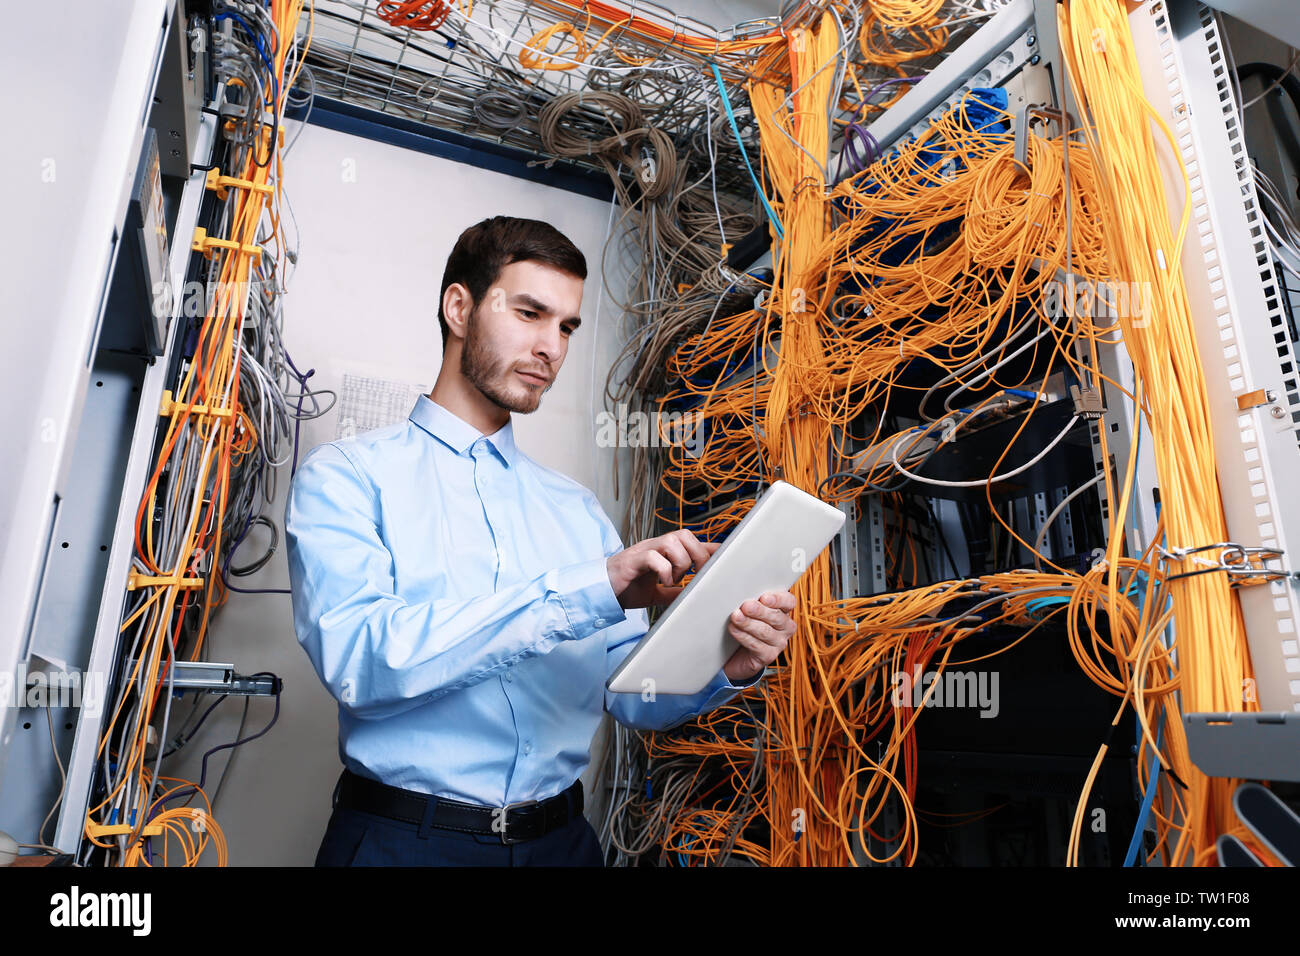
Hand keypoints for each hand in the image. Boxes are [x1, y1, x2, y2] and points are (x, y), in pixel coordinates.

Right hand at [606, 529, 720, 608]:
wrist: (601, 591)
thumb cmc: (626, 587)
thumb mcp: (655, 592)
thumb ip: (673, 591)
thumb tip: (693, 595)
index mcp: (662, 551)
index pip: (691, 541)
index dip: (710, 547)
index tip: (726, 557)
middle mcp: (655, 546)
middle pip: (684, 534)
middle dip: (697, 554)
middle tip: (696, 574)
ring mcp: (644, 550)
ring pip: (672, 541)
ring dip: (680, 562)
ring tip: (675, 579)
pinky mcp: (633, 560)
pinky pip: (654, 557)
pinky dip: (664, 570)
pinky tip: (663, 583)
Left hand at [723, 590, 795, 683]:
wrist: (735, 654)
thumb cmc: (743, 625)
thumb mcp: (748, 609)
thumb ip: (751, 600)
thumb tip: (742, 591)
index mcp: (784, 611)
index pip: (788, 602)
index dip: (778, 599)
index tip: (764, 597)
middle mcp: (785, 627)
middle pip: (776, 617)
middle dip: (759, 611)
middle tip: (745, 606)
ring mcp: (779, 643)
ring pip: (765, 631)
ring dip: (748, 623)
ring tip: (735, 616)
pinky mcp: (768, 656)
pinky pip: (756, 645)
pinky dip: (743, 636)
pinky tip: (734, 629)